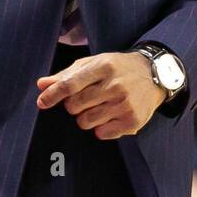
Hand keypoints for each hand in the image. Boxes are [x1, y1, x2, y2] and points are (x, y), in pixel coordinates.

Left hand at [36, 51, 165, 138]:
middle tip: (86, 98)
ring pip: (85, 122)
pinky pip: (101, 133)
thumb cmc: (117, 68)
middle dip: (73, 105)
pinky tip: (111, 115)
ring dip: (86, 117)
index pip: (71, 84)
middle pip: (75, 106)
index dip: (53, 95)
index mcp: (103, 67)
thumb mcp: (93, 63)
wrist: (154, 75)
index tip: (42, 102)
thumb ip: (66, 75)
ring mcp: (125, 104)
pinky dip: (100, 128)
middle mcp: (115, 85)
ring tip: (99, 106)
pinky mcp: (133, 121)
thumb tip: (42, 85)